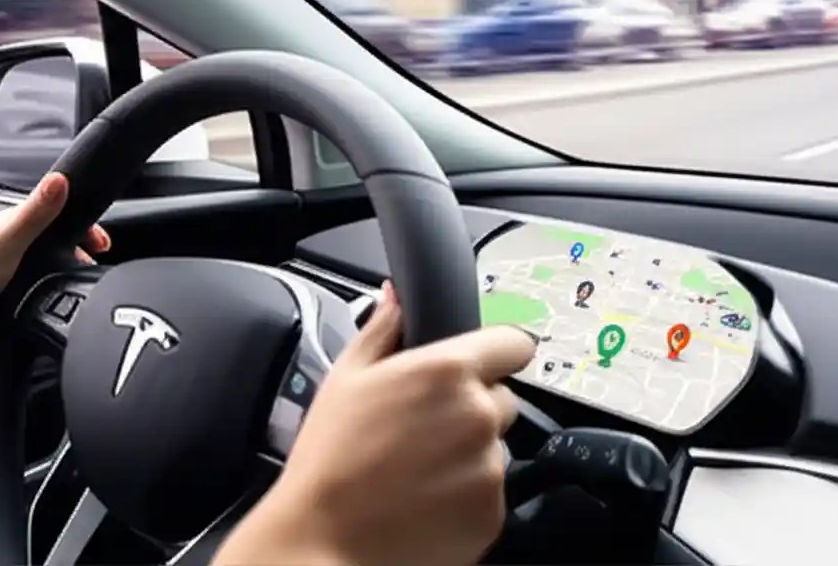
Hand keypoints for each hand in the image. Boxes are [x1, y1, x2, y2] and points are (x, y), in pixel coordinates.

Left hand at [0, 171, 109, 358]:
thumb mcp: (10, 239)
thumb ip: (37, 211)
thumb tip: (60, 178)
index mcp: (12, 223)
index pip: (56, 211)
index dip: (82, 221)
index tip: (102, 240)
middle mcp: (14, 242)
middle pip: (58, 237)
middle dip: (82, 246)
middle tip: (98, 260)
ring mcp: (14, 268)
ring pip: (53, 260)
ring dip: (72, 267)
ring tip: (85, 280)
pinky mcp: (16, 291)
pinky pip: (46, 282)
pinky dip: (60, 285)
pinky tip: (64, 295)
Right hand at [214, 281, 535, 565]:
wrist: (324, 540)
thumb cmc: (329, 461)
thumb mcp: (345, 378)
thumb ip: (383, 328)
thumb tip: (398, 296)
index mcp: (447, 371)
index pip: (514, 344)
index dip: (496, 353)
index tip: (480, 365)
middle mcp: (478, 415)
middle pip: (502, 399)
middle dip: (473, 407)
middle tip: (425, 428)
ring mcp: (490, 467)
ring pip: (494, 447)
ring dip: (468, 453)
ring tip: (416, 469)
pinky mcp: (493, 513)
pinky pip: (490, 492)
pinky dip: (467, 495)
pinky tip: (423, 498)